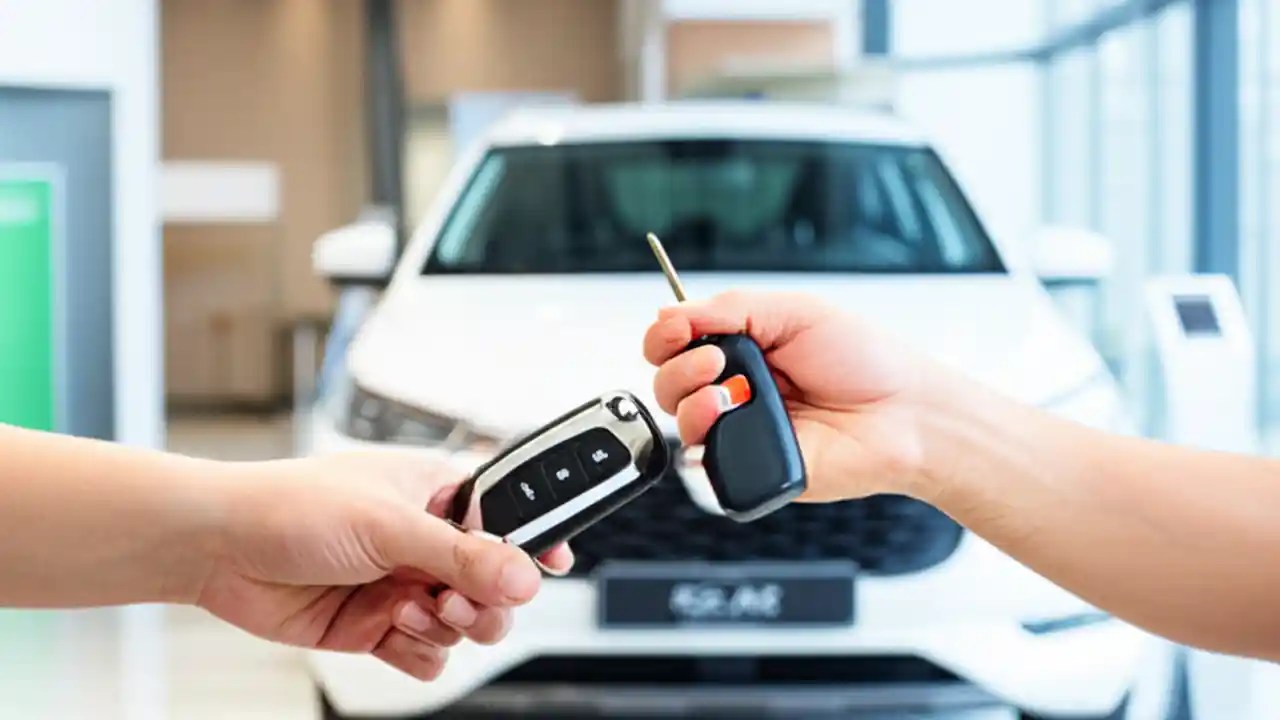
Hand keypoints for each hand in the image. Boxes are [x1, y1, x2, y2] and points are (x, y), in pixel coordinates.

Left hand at [195, 450, 572, 679]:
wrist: (219, 550)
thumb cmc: (291, 507)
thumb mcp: (388, 523)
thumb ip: (461, 555)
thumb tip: (524, 576)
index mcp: (440, 492)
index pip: (510, 516)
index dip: (536, 541)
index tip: (554, 565)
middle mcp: (428, 540)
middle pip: (497, 584)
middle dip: (485, 601)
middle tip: (455, 600)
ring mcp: (405, 584)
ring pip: (467, 624)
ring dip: (446, 626)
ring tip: (409, 608)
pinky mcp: (379, 624)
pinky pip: (427, 654)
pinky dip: (416, 650)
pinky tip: (388, 627)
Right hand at [644, 290, 935, 502]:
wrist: (906, 414)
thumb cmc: (866, 362)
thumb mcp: (796, 312)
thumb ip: (731, 308)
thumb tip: (668, 314)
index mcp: (745, 349)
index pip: (676, 343)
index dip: (663, 336)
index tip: (674, 330)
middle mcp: (736, 390)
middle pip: (666, 383)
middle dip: (679, 367)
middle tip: (716, 362)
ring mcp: (741, 432)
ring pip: (679, 423)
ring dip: (691, 401)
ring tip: (731, 393)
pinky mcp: (750, 470)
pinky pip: (705, 464)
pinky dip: (709, 440)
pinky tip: (737, 420)